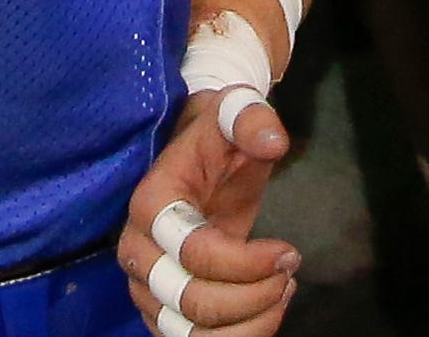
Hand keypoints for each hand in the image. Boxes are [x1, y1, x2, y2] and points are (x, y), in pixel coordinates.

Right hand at [119, 95, 299, 335]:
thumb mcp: (234, 112)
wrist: (198, 157)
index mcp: (152, 202)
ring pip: (190, 333)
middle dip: (253, 295)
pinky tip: (267, 309)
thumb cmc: (216, 138)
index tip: (289, 251)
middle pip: (190, 301)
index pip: (191, 253)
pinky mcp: (161, 309)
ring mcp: (146, 285)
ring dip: (248, 322)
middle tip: (290, 269)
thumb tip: (272, 141)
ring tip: (282, 291)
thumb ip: (252, 120)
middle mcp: (138, 250)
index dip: (246, 263)